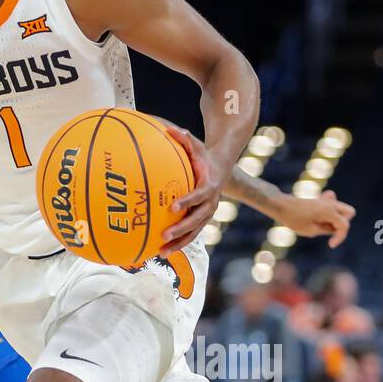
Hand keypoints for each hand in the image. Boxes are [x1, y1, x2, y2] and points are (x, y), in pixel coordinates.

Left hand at [159, 124, 223, 255]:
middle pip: (197, 219)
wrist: (221, 168)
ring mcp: (207, 213)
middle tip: (164, 235)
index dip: (187, 201)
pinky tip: (161, 251)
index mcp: (209, 185)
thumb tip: (170, 129)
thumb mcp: (197, 145)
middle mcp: (211, 202)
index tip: (172, 206)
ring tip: (161, 252)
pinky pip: (191, 234)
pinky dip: (179, 243)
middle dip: (181, 229)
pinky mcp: (202, 219)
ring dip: (179, 243)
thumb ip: (184, 138)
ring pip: (195, 232)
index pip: (199, 195)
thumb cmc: (204, 156)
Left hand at [276, 189, 355, 247]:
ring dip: (337, 218)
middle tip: (329, 231)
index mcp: (329, 211)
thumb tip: (334, 228)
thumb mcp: (310, 230)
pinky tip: (319, 217)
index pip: (345, 225)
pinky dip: (330, 212)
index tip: (330, 245)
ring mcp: (324, 200)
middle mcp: (329, 203)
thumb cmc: (293, 218)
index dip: (340, 237)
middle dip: (343, 224)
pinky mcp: (319, 200)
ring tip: (322, 225)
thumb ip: (326, 230)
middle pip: (349, 212)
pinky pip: (332, 205)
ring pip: (341, 208)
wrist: (280, 205)